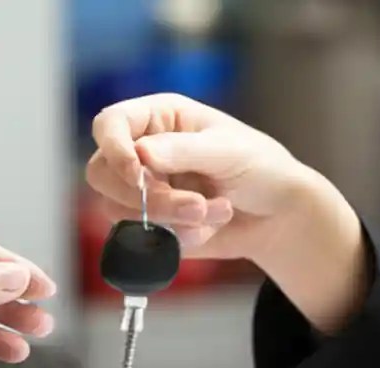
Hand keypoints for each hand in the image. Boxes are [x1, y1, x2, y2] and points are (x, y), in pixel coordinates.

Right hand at [87, 93, 344, 260]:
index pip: (109, 125)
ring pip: (117, 209)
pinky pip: (139, 238)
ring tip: (213, 213)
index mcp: (158, 118)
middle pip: (103, 173)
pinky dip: (175, 238)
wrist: (276, 215)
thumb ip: (183, 150)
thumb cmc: (259, 167)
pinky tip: (208, 229)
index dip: (114, 148)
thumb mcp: (227, 151)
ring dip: (168, 218)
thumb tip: (140, 152)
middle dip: (148, 196)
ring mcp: (141, 191)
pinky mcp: (148, 226)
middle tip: (195, 205)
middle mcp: (141, 152)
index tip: (138, 174)